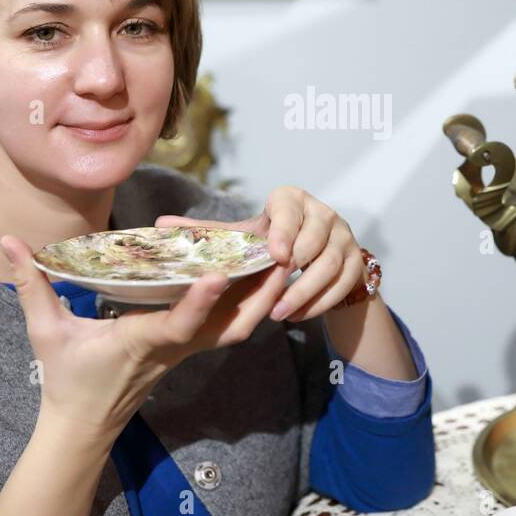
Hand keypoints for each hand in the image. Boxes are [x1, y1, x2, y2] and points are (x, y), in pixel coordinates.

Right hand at [0, 234, 290, 445]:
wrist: (83, 424)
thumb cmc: (66, 378)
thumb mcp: (44, 330)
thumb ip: (30, 284)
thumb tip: (8, 240)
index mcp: (141, 342)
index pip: (177, 324)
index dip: (200, 301)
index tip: (220, 273)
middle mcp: (172, 347)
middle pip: (229, 326)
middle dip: (258, 295)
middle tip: (282, 255)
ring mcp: (185, 350)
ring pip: (237, 328)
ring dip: (262, 297)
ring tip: (283, 258)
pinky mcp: (188, 349)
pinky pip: (228, 327)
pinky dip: (248, 303)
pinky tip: (259, 275)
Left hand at [155, 186, 365, 322]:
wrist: (316, 257)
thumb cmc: (269, 244)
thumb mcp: (241, 236)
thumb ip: (206, 233)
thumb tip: (159, 224)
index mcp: (292, 199)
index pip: (289, 206)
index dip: (285, 228)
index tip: (275, 255)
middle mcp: (323, 212)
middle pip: (315, 237)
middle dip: (296, 269)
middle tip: (273, 295)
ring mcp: (344, 236)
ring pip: (331, 265)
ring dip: (306, 292)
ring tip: (280, 314)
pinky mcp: (357, 261)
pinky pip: (343, 284)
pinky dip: (321, 303)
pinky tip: (298, 316)